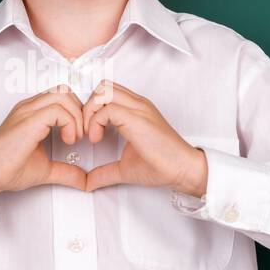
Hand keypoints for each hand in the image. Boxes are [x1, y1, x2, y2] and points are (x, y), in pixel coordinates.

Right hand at [0, 84, 88, 204]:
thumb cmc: (7, 169)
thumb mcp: (46, 169)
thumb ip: (66, 171)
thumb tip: (85, 181)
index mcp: (32, 112)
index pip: (63, 96)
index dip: (77, 113)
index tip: (78, 136)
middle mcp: (29, 107)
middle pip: (65, 91)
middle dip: (80, 111)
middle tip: (80, 135)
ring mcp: (27, 111)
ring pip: (64, 95)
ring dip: (76, 117)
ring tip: (73, 138)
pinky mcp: (27, 120)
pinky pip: (57, 110)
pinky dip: (70, 124)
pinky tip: (67, 141)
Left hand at [81, 79, 207, 196]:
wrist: (182, 169)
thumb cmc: (160, 166)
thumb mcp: (124, 168)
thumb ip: (104, 172)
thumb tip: (87, 183)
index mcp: (135, 110)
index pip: (106, 93)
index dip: (91, 109)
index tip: (88, 133)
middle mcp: (136, 104)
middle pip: (102, 87)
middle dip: (87, 107)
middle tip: (86, 131)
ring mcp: (138, 108)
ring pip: (103, 91)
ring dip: (89, 112)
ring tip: (91, 135)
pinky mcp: (137, 118)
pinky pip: (107, 109)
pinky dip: (95, 123)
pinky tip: (97, 140)